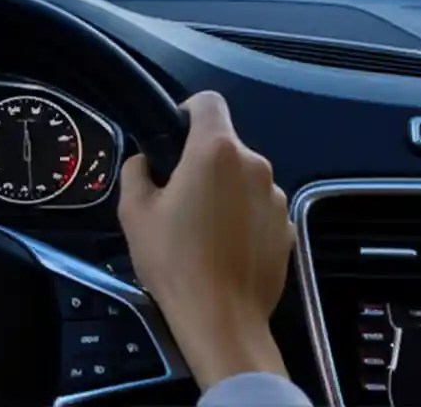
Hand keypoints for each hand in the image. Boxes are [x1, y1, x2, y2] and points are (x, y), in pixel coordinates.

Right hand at [118, 91, 292, 389]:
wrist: (221, 319)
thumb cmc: (175, 262)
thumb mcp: (134, 212)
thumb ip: (136, 172)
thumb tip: (145, 164)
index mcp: (215, 152)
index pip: (208, 102)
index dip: (187, 112)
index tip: (174, 137)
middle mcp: (254, 165)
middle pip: (225, 145)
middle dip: (202, 163)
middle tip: (176, 198)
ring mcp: (276, 197)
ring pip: (243, 178)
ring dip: (224, 192)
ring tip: (200, 230)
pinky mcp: (287, 227)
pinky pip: (259, 208)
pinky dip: (243, 218)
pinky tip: (223, 248)